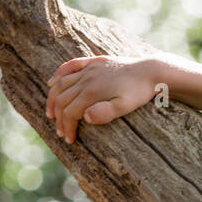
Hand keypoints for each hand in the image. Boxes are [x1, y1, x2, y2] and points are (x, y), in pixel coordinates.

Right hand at [45, 55, 161, 143]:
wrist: (151, 71)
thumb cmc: (139, 93)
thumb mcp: (125, 107)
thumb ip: (105, 113)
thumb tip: (84, 117)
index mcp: (92, 92)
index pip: (70, 112)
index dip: (67, 127)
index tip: (69, 139)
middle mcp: (87, 78)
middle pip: (63, 100)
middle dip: (59, 118)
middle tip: (61, 132)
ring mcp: (89, 69)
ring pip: (62, 84)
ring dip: (53, 99)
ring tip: (50, 114)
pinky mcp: (94, 62)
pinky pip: (70, 66)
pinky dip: (58, 74)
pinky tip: (51, 82)